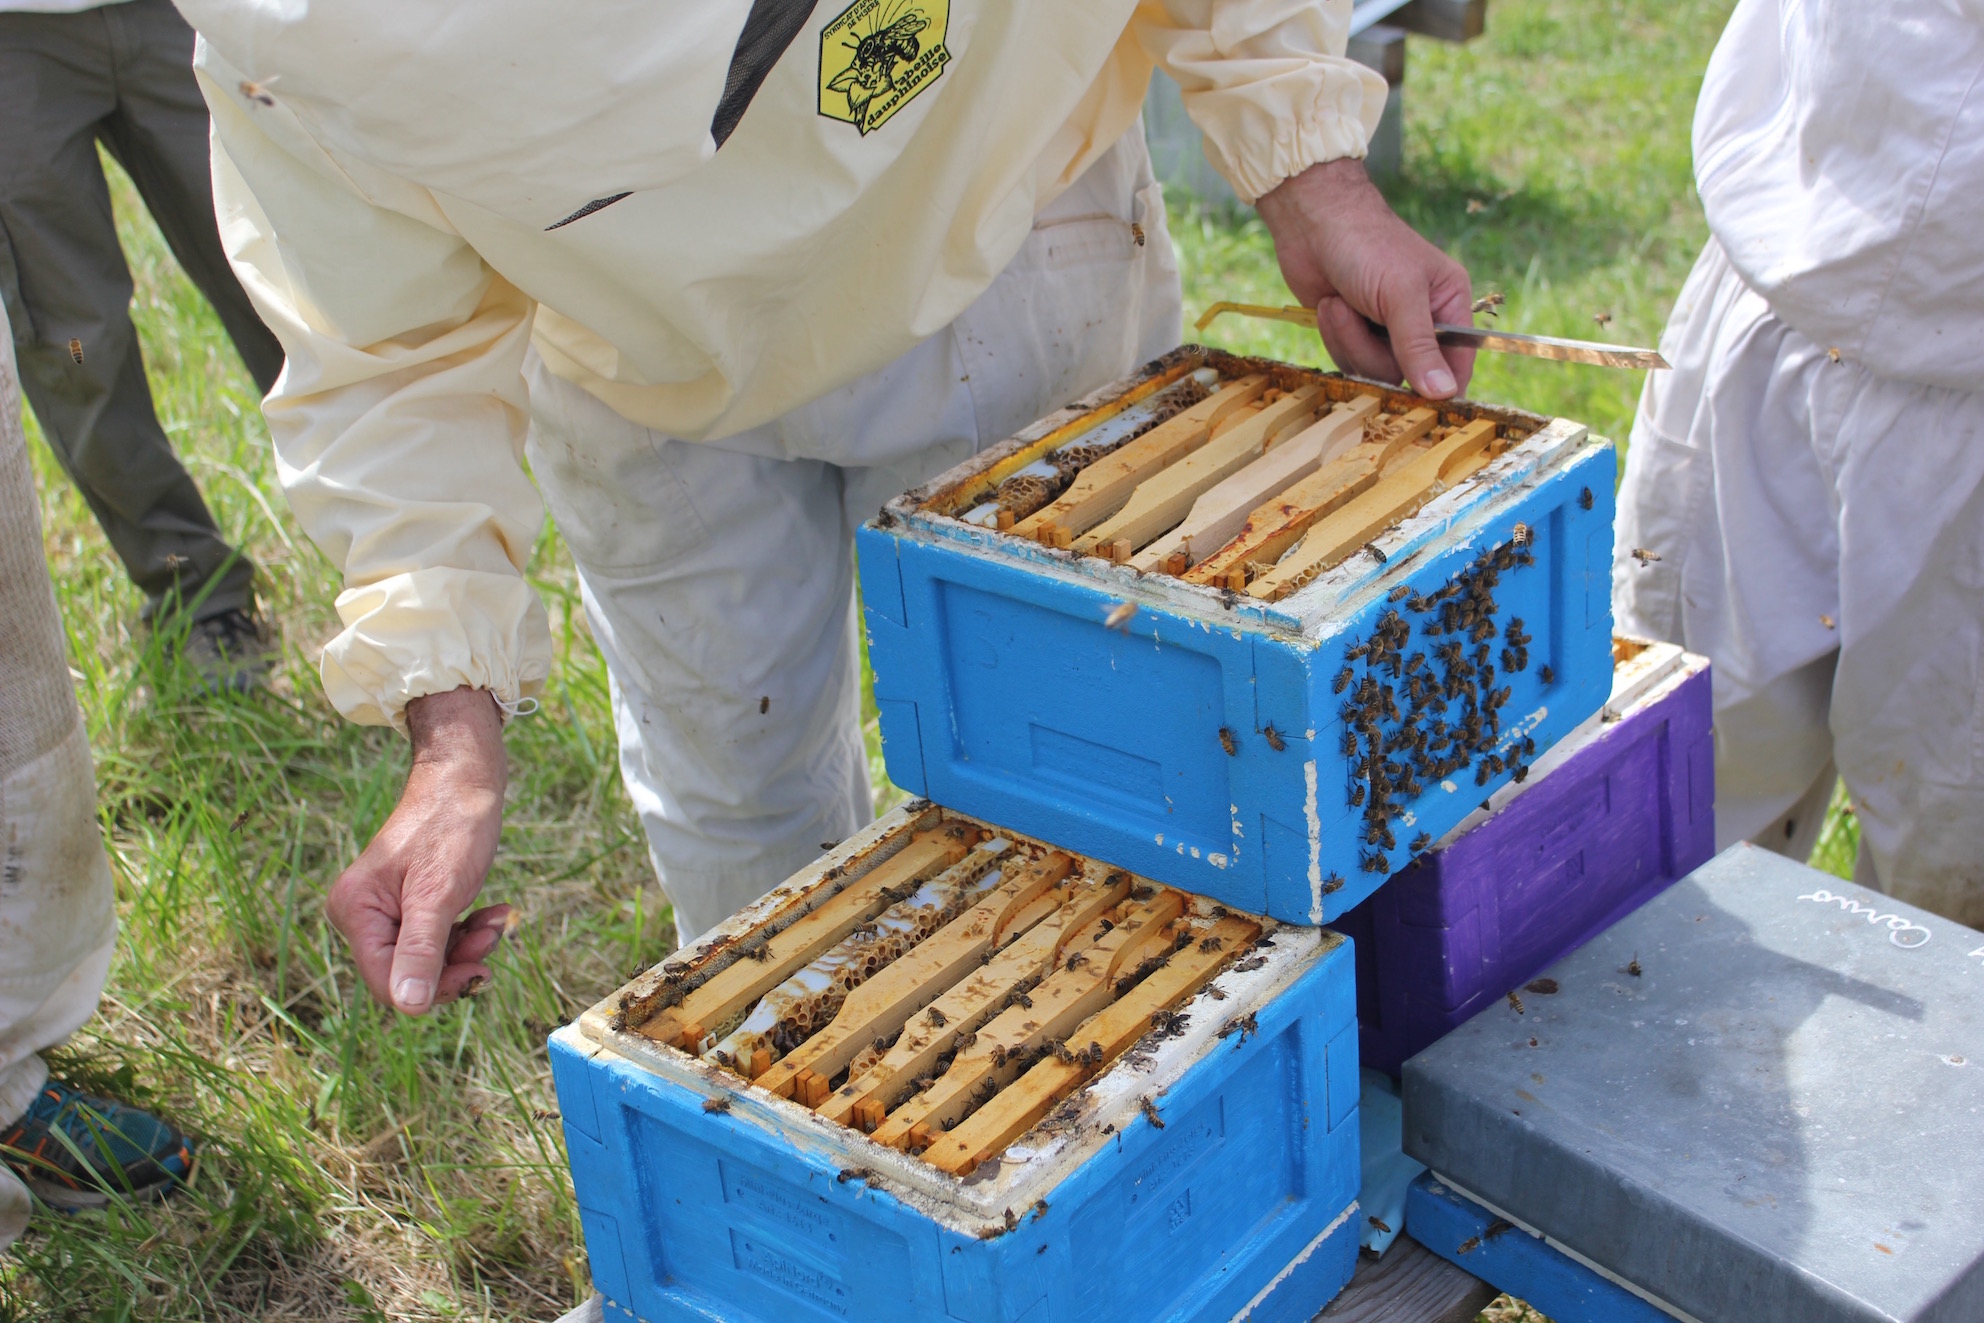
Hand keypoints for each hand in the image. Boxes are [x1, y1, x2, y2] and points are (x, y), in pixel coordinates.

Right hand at [326, 686, 513, 1013]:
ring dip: (469, 947)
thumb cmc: (452, 826)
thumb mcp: (438, 893)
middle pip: (408, 975)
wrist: (466, 778)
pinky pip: (439, 940)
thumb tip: (408, 1006)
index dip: (433, 988)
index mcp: (355, 912)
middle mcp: (361, 915)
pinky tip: (495, 912)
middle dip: (456, 964)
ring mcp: (386, 911)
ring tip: (497, 919)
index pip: (387, 981)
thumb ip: (420, 950)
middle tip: (493, 937)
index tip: (480, 970)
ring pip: (429, 961)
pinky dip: (469, 932)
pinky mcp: (411, 905)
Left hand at [1255, 157, 1474, 397]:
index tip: (1420, 401)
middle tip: (1362, 316)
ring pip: (1375, 372)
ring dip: (1350, 341)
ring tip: (1341, 303)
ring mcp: (1385, 331)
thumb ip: (1420, 346)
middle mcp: (1421, 322)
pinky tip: (1331, 306)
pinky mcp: (1353, 335)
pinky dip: (1336, 337)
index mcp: (1449, 304)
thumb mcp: (1400, 294)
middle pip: (1409, 376)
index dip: (1441, 387)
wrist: (1311, 223)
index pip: (1458, 364)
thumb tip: (1444, 393)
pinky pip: (1349, 362)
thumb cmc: (1366, 244)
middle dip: (1376, 352)